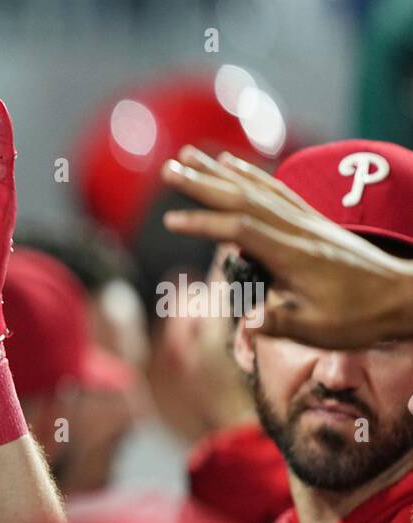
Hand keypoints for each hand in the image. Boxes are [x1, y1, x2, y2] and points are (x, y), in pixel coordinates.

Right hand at [162, 146, 412, 348]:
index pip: (240, 231)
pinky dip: (250, 174)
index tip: (171, 221)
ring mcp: (306, 220)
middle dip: (202, 183)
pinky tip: (232, 164)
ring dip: (218, 171)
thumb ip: (279, 323)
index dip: (204, 224)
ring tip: (189, 156)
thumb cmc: (359, 318)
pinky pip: (275, 189)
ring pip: (255, 188)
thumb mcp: (318, 330)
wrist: (403, 296)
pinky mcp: (311, 220)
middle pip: (242, 199)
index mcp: (294, 254)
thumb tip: (247, 322)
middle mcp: (298, 229)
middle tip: (168, 169)